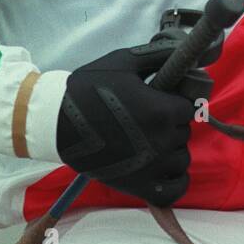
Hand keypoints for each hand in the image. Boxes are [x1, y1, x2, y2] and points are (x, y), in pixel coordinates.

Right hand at [55, 34, 221, 206]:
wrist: (55, 122)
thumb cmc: (89, 88)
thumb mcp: (124, 61)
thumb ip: (159, 55)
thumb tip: (189, 54)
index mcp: (161, 111)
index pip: (188, 106)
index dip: (174, 100)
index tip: (159, 99)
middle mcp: (162, 141)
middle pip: (183, 132)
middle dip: (169, 123)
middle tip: (147, 117)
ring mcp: (152, 167)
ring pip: (182, 159)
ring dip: (171, 149)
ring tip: (148, 140)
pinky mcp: (139, 187)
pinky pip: (175, 189)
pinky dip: (174, 179)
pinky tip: (162, 167)